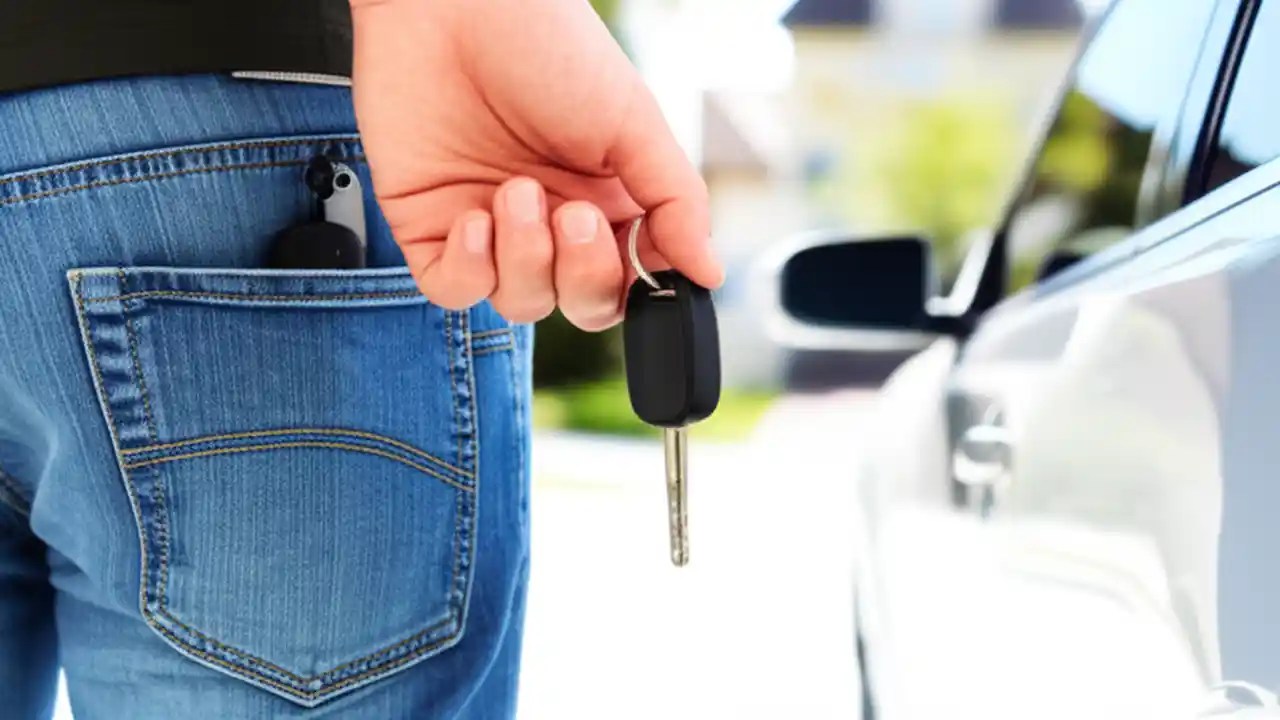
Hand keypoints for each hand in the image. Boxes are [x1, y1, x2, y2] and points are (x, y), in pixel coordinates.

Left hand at [349, 0, 721, 329]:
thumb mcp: (632, 121)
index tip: (643, 256)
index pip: (633, 281)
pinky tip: (474, 218)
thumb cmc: (547, 46)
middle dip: (583, 275)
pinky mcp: (432, 227)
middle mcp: (553, 223)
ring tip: (515, 190)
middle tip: (574, 214)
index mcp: (609, 201)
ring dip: (525, 257)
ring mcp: (493, 229)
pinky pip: (455, 290)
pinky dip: (470, 269)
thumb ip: (675, 202)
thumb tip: (709, 275)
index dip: (641, 287)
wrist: (455, 4)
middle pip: (582, 303)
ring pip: (522, 302)